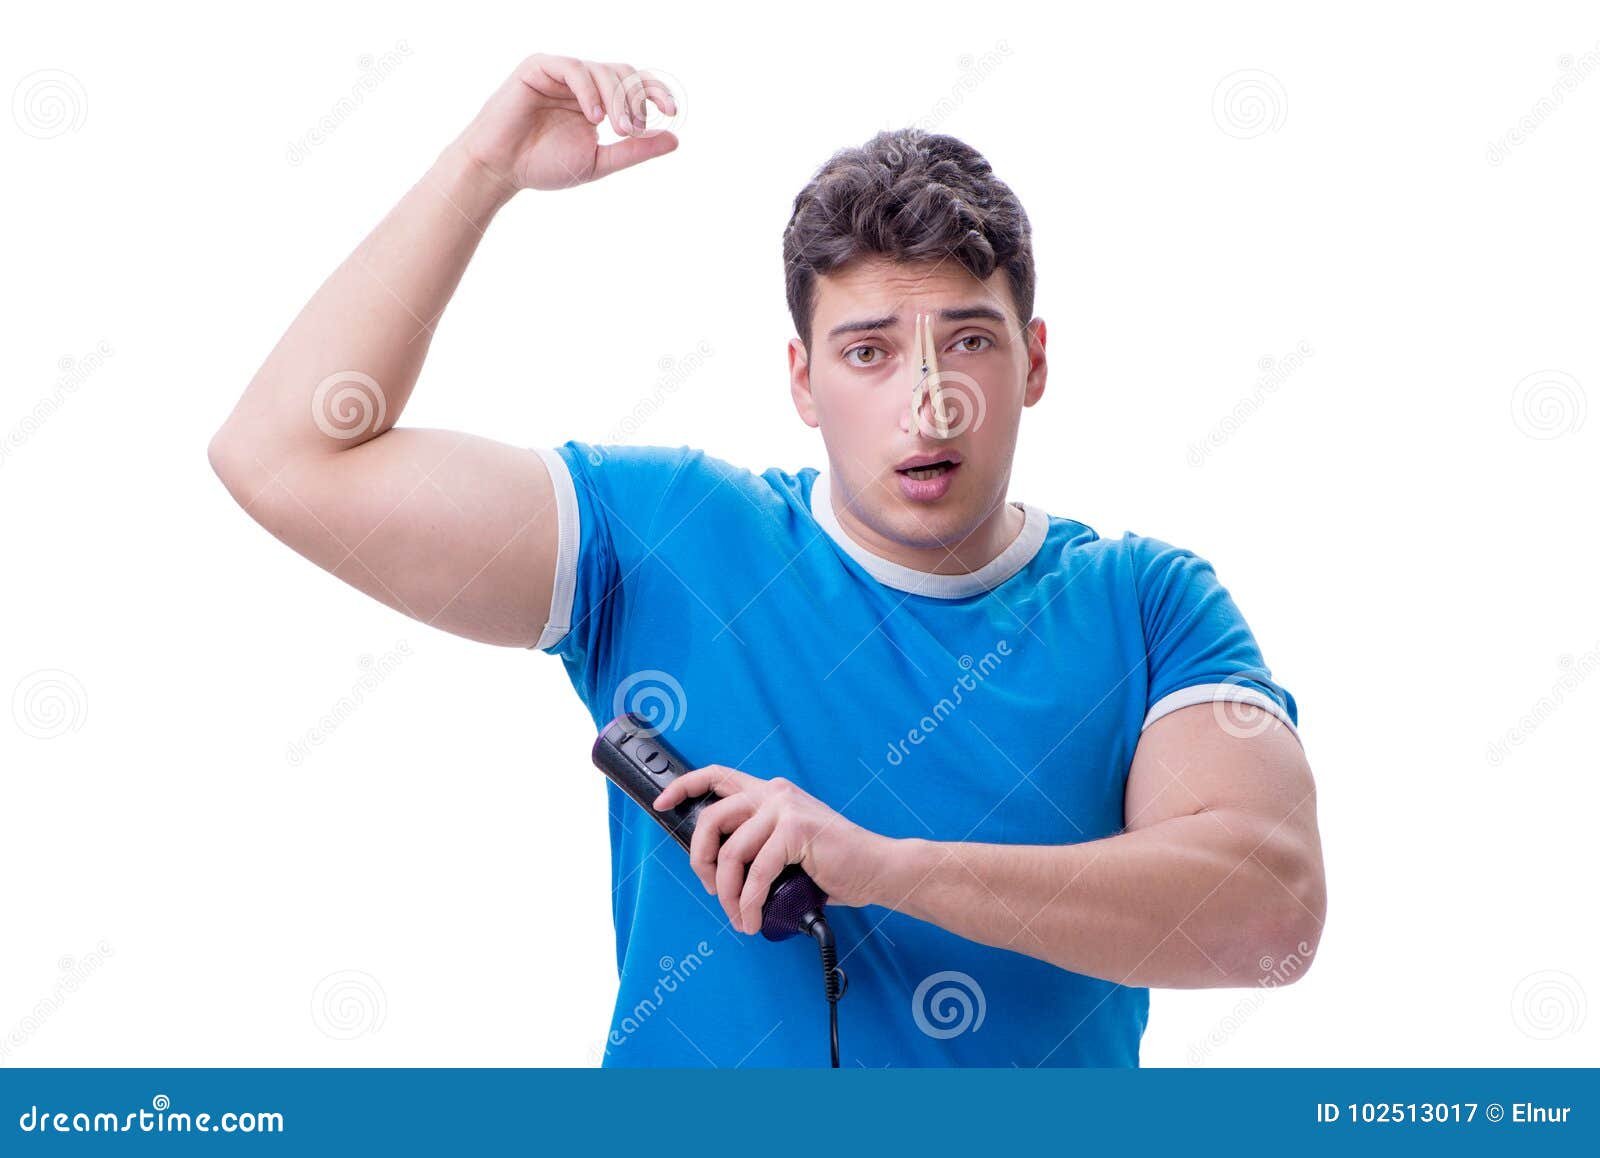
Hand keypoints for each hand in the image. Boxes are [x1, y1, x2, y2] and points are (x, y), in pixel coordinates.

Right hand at [453, 53, 677, 192]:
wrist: (500, 169)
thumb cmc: (543, 166)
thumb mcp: (598, 162)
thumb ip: (634, 150)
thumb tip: (674, 140)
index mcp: (597, 100)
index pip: (634, 83)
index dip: (655, 92)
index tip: (672, 112)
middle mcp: (582, 82)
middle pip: (624, 72)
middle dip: (635, 99)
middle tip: (633, 130)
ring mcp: (561, 72)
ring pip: (602, 70)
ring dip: (616, 98)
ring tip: (615, 128)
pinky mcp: (539, 67)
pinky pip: (573, 68)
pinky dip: (588, 90)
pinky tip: (593, 116)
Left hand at [652, 765, 894, 933]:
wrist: (878, 869)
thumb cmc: (835, 864)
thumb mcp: (787, 847)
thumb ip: (757, 846)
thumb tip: (720, 872)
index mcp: (770, 792)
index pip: (717, 775)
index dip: (684, 786)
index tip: (663, 803)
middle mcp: (775, 793)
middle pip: (712, 818)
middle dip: (700, 860)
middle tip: (710, 890)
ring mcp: (785, 809)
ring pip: (731, 852)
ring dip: (728, 894)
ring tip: (739, 916)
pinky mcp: (796, 831)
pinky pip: (756, 873)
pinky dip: (750, 902)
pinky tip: (754, 918)